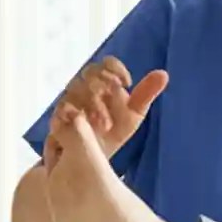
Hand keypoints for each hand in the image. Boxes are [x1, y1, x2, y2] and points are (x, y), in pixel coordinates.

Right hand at [44, 56, 167, 170]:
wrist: (91, 158)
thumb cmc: (112, 131)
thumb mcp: (133, 115)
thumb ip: (145, 94)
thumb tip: (163, 74)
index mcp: (104, 83)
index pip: (107, 63)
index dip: (115, 68)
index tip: (127, 82)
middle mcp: (85, 88)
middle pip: (91, 72)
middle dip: (104, 82)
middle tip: (117, 96)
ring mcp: (70, 101)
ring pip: (77, 89)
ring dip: (94, 104)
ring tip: (106, 124)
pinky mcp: (58, 117)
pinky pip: (63, 108)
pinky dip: (74, 114)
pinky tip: (85, 123)